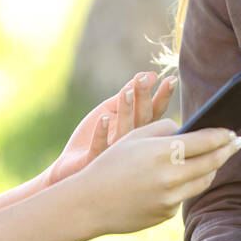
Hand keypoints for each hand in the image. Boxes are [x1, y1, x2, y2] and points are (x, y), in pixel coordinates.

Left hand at [45, 71, 175, 186]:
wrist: (70, 167)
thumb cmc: (93, 137)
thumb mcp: (110, 110)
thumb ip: (129, 93)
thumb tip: (149, 73)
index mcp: (137, 131)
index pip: (154, 112)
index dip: (162, 97)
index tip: (170, 79)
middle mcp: (131, 144)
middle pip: (142, 120)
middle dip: (143, 98)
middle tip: (142, 79)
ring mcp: (114, 153)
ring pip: (124, 133)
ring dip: (126, 113)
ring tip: (126, 92)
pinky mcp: (94, 161)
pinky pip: (99, 147)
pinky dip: (101, 134)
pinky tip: (103, 119)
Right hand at [73, 119, 240, 235]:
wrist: (90, 203)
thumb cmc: (110, 163)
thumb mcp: (135, 137)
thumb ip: (165, 130)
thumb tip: (190, 130)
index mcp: (164, 151)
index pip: (206, 142)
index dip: (223, 135)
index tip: (233, 131)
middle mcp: (171, 176)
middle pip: (212, 163)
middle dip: (227, 151)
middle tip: (237, 142)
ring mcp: (171, 198)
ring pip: (203, 181)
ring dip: (212, 169)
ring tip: (216, 158)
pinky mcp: (167, 213)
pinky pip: (183, 196)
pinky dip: (184, 185)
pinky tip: (178, 178)